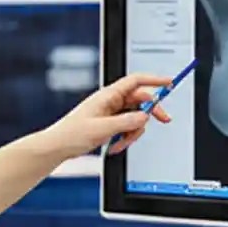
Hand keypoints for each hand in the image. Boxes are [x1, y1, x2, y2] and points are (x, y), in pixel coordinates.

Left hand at [37, 73, 173, 159]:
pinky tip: (116, 146)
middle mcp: (111, 102)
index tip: (169, 83)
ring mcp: (111, 113)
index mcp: (108, 95)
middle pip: (141, 101)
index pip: (136, 81)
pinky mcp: (110, 125)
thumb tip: (145, 116)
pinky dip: (126, 138)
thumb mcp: (102, 128)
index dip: (154, 80)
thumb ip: (126, 121)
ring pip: (136, 117)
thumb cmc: (72, 134)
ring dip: (134, 132)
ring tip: (122, 144)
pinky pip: (127, 128)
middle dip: (151, 112)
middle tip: (164, 120)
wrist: (59, 147)